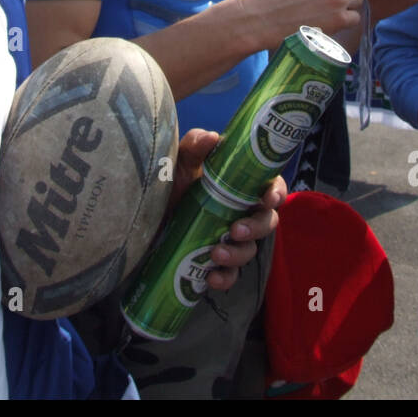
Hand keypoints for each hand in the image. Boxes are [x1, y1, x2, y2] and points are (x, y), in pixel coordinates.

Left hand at [169, 128, 284, 291]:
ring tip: (215, 254)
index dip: (277, 193)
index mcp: (240, 186)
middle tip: (236, 230)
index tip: (268, 199)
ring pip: (249, 250)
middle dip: (257, 228)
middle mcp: (241, 212)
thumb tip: (211, 138)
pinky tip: (211, 278)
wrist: (140, 217)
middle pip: (266, 222)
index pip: (272, 187)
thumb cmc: (170, 184)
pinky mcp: (215, 261)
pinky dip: (225, 278)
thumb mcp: (179, 162)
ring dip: (237, 254)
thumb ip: (194, 146)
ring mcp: (230, 239)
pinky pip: (230, 275)